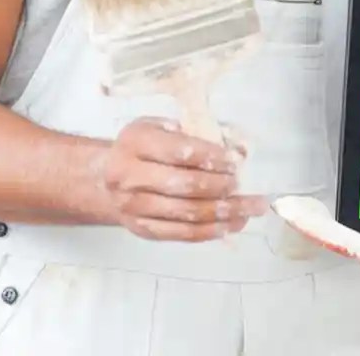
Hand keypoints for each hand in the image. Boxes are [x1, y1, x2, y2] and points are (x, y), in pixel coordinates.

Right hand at [99, 117, 266, 240]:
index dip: (211, 157)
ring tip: (251, 209)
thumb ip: (195, 132)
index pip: (179, 151)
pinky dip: (210, 231)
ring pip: (186, 213)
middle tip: (243, 185)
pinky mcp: (142, 228)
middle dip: (220, 186)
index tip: (234, 161)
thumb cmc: (144, 148)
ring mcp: (133, 207)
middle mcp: (129, 176)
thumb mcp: (161, 127)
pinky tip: (231, 225)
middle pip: (184, 185)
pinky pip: (181, 233)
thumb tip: (237, 148)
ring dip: (224, 212)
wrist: (108, 177)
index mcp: (135, 142)